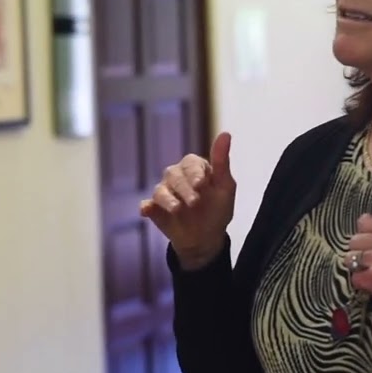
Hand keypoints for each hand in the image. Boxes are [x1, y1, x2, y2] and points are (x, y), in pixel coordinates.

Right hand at [140, 132, 236, 268]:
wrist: (206, 239)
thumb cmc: (218, 210)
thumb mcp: (225, 187)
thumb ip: (222, 162)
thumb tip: (226, 133)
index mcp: (194, 168)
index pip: (190, 163)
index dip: (194, 172)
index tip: (202, 184)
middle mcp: (177, 177)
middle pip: (173, 174)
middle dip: (184, 188)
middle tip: (195, 203)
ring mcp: (164, 192)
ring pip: (160, 189)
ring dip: (168, 198)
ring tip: (177, 209)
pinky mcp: (154, 208)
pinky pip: (147, 205)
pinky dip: (146, 207)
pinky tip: (147, 211)